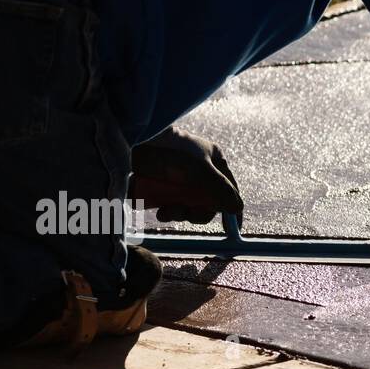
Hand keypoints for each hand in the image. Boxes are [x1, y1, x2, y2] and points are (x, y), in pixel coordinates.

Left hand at [129, 127, 243, 224]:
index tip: (233, 227)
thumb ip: (222, 190)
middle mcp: (200, 172)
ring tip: (169, 211)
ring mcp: (181, 181)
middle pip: (210, 202)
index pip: (230, 187)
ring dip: (182, 214)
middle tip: (190, 214)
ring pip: (191, 207)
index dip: (232, 206)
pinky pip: (173, 207)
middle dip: (199, 211)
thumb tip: (238, 208)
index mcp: (214, 161)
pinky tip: (161, 211)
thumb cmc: (170, 149)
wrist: (131, 141)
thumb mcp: (201, 170)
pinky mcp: (163, 188)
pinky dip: (170, 213)